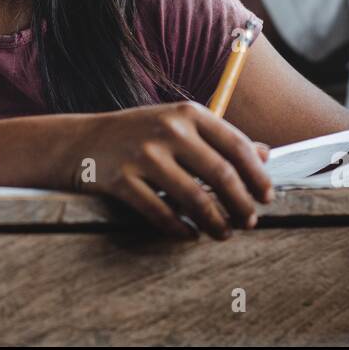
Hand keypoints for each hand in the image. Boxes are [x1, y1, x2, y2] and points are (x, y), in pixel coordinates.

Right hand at [69, 101, 273, 238]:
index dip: (256, 175)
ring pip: (194, 198)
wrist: (80, 141)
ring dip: (215, 222)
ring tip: (224, 234)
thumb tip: (266, 154)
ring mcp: (143, 155)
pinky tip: (190, 235)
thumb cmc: (138, 134)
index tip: (267, 197)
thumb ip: (221, 138)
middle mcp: (168, 130)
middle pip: (220, 174)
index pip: (236, 146)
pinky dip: (180, 229)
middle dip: (241, 204)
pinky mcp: (121, 179)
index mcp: (187, 114)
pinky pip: (160, 213)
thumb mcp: (179, 125)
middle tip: (249, 222)